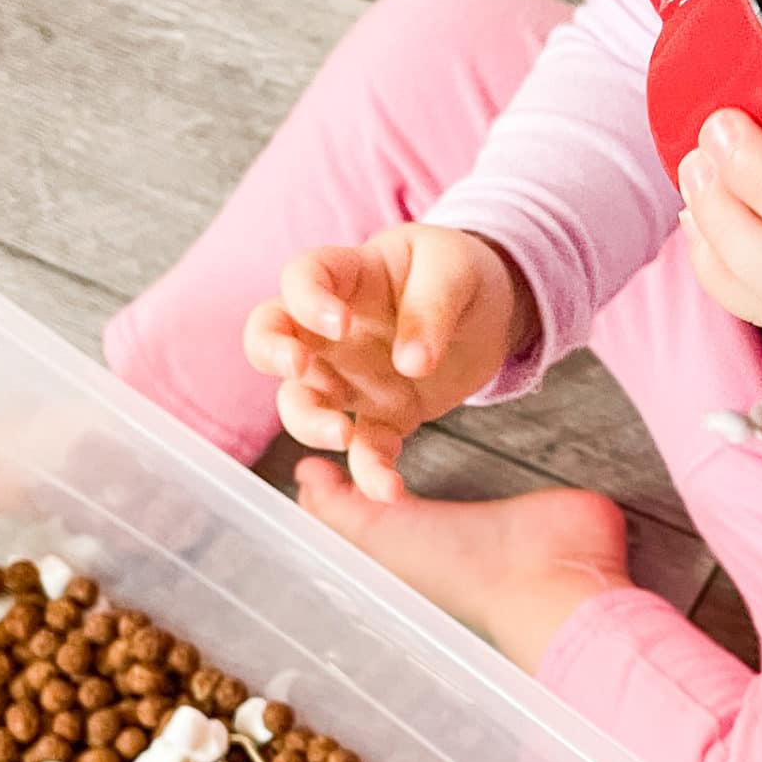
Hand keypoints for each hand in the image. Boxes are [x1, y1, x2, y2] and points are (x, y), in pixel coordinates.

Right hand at [245, 224, 536, 500]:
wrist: (491, 312)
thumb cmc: (459, 273)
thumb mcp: (455, 272)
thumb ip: (433, 310)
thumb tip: (412, 365)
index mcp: (348, 277)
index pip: (301, 277)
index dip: (307, 301)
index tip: (341, 323)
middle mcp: (333, 331)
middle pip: (269, 337)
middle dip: (271, 355)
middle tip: (298, 369)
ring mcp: (350, 377)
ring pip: (301, 404)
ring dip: (310, 424)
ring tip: (344, 434)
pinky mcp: (382, 417)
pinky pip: (363, 449)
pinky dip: (371, 474)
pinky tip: (390, 489)